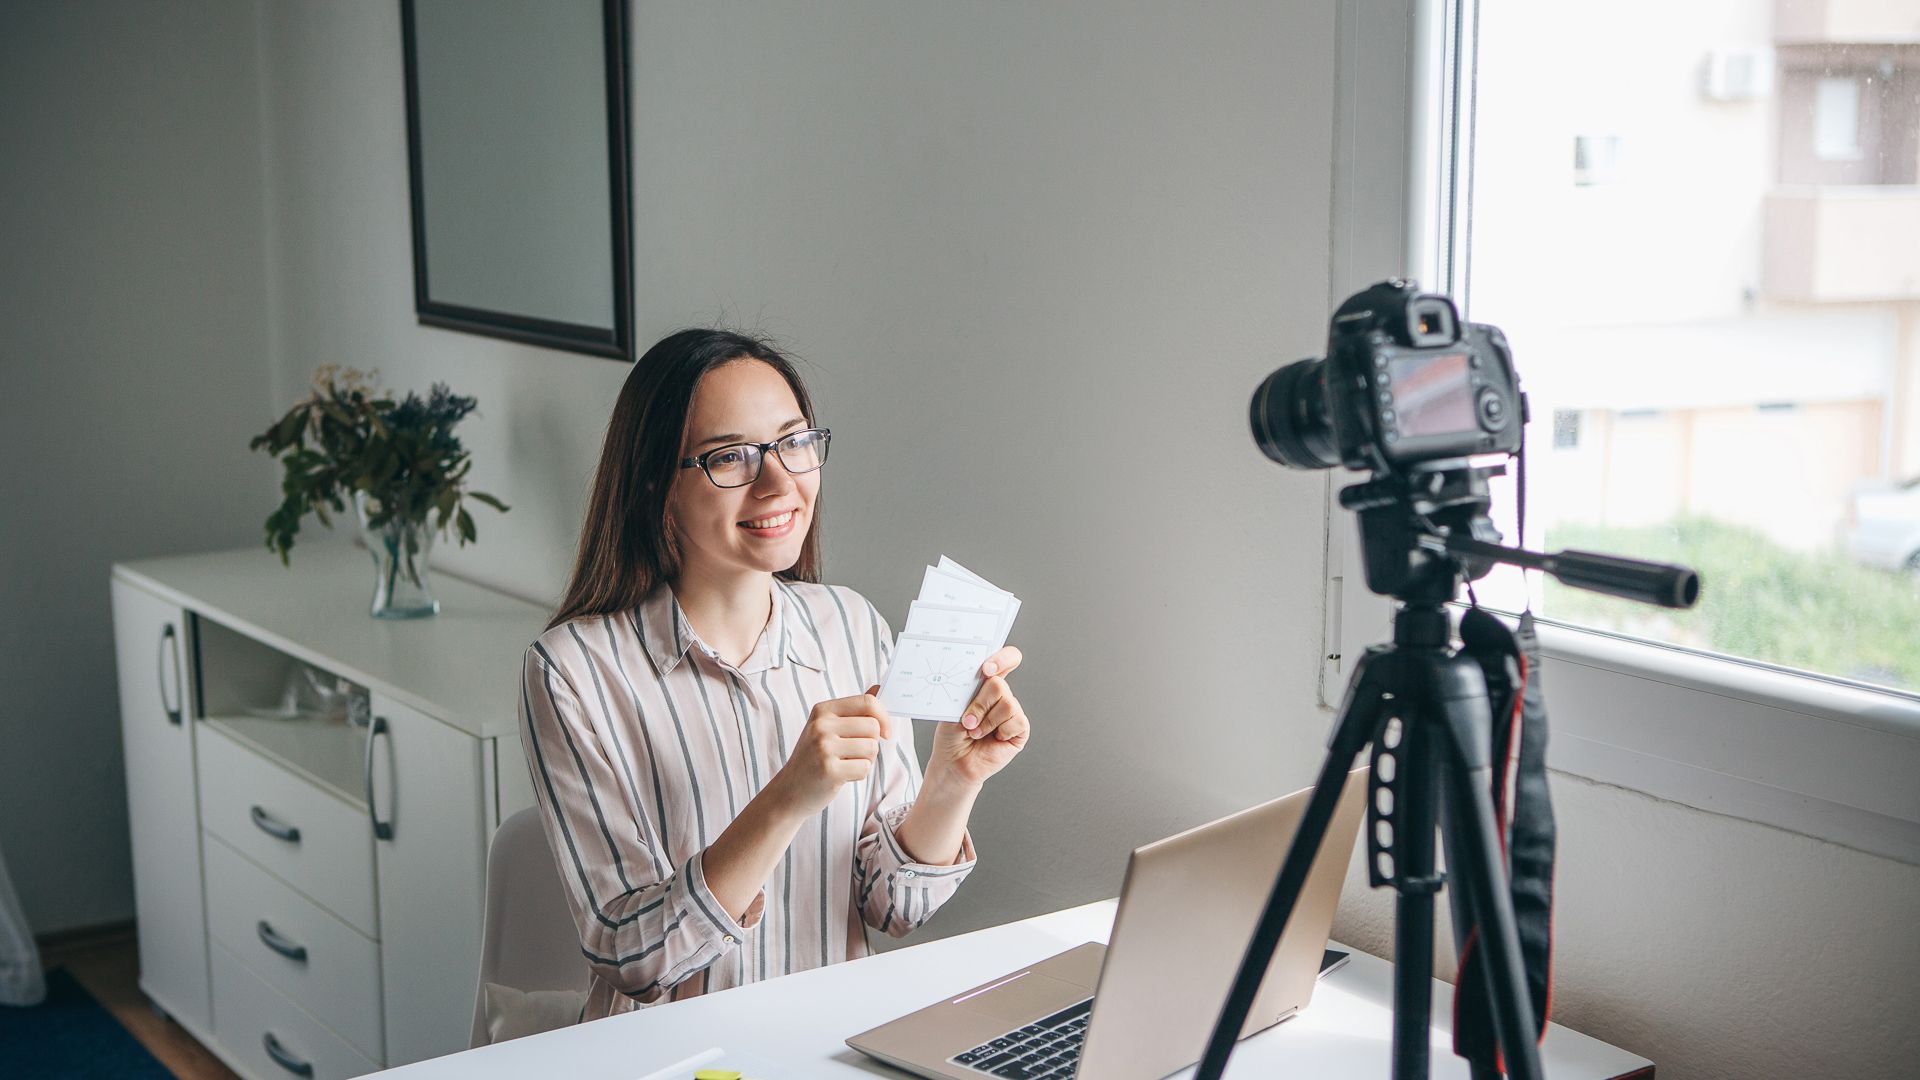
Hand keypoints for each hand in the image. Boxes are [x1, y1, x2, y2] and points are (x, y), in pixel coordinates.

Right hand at [772, 693, 889, 814]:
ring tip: (846, 764)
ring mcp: (823, 747)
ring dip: (866, 760)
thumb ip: (854, 709)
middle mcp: (821, 725)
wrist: (790, 790)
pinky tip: (842, 776)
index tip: (884, 732)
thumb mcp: (828, 727)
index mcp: (823, 710)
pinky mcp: (829, 770)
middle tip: (854, 754)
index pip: (867, 702)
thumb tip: (878, 687)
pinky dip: (859, 775)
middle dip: (872, 743)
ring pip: (871, 748)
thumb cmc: (814, 757)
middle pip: (873, 726)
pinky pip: (864, 768)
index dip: (884, 717)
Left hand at [923, 645, 1028, 787]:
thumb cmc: (952, 734)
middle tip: (967, 720)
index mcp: (985, 683)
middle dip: (979, 703)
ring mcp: (1012, 711)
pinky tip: (993, 738)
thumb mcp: (954, 707)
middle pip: (999, 684)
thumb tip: (984, 677)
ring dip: (986, 721)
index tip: (987, 669)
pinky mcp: (1020, 728)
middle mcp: (1001, 695)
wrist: (954, 762)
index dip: (1002, 658)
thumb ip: (970, 690)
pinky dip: (1000, 731)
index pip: (1005, 659)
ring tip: (975, 732)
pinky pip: (1016, 720)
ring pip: (1007, 703)